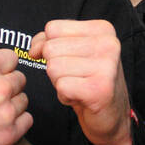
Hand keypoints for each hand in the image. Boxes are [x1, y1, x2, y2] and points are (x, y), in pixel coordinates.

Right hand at [0, 44, 30, 144]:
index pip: (11, 58)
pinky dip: (16, 122)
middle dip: (7, 85)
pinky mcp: (9, 133)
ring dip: (11, 103)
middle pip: (19, 79)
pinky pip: (26, 120)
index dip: (0, 67)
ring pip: (23, 99)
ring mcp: (6, 110)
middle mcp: (0, 85)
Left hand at [31, 20, 131, 144]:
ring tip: (79, 86)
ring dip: (59, 82)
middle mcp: (108, 44)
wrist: (111, 116)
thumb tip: (34, 50)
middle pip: (51, 49)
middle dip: (54, 67)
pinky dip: (64, 96)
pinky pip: (61, 86)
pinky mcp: (99, 89)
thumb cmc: (89, 81)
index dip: (47, 46)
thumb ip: (50, 41)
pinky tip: (81, 98)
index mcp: (103, 29)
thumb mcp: (72, 52)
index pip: (53, 28)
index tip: (65, 59)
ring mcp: (106, 66)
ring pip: (53, 68)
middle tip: (76, 77)